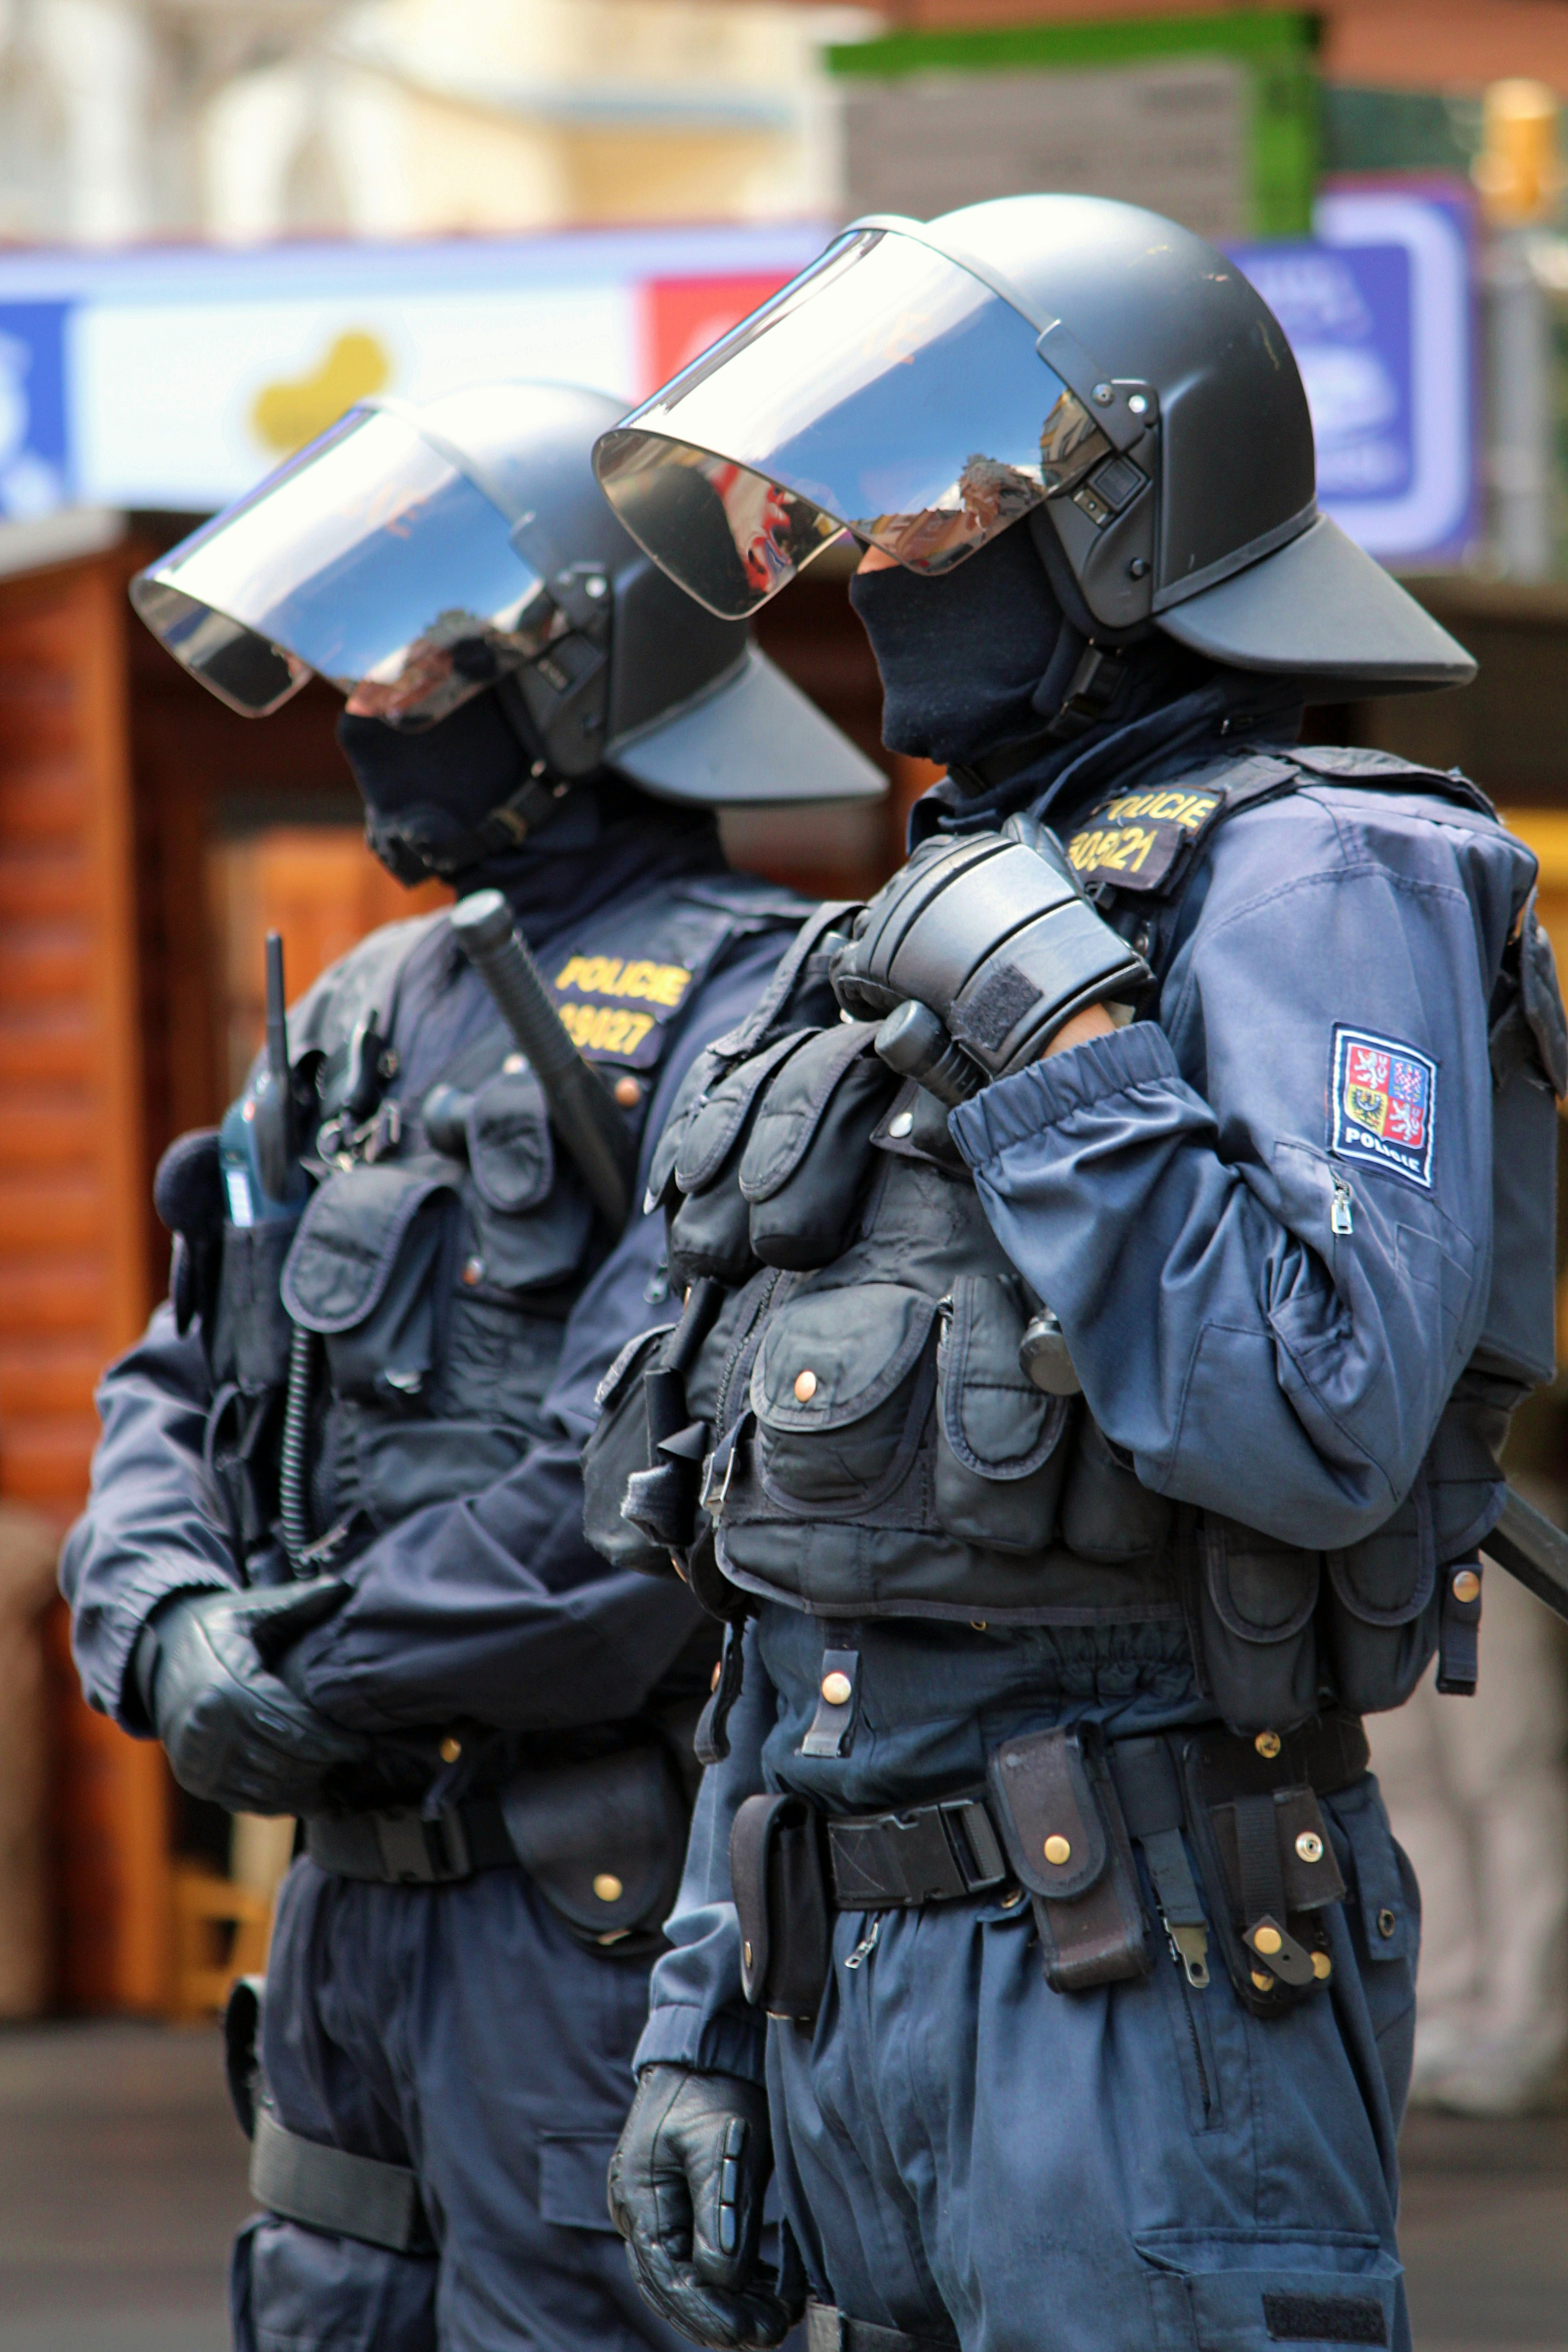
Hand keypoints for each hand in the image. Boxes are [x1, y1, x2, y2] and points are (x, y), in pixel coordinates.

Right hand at [136, 1578, 370, 1815]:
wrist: (159, 1655)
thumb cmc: (218, 1628)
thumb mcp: (252, 1609)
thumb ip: (299, 1601)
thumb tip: (345, 1584)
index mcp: (228, 1690)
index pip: (296, 1731)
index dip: (336, 1745)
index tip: (366, 1746)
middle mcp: (208, 1731)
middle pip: (285, 1765)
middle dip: (326, 1768)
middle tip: (358, 1766)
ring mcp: (198, 1760)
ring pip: (268, 1791)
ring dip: (307, 1790)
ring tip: (339, 1781)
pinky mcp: (194, 1780)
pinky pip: (245, 1802)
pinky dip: (279, 1801)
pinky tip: (306, 1791)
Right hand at [608, 2066, 801, 2350]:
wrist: (712, 2047)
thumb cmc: (714, 2087)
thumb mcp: (720, 2142)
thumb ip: (718, 2211)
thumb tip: (722, 2280)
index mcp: (638, 2197)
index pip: (669, 2278)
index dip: (709, 2314)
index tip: (751, 2336)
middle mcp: (640, 2210)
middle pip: (674, 2287)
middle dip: (721, 2318)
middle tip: (771, 2336)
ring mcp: (658, 2209)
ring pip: (689, 2278)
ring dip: (731, 2304)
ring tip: (778, 2320)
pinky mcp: (682, 2204)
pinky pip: (700, 2257)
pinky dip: (733, 2278)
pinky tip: (767, 2290)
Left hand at [832, 823, 1146, 1077]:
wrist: (1035, 989)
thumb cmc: (1049, 941)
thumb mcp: (1048, 878)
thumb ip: (1030, 847)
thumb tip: (1018, 821)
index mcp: (950, 856)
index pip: (927, 864)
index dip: (933, 901)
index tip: (948, 932)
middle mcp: (910, 881)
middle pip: (894, 900)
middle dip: (904, 931)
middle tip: (929, 967)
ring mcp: (886, 920)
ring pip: (867, 932)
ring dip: (880, 956)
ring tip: (906, 988)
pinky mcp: (867, 963)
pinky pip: (844, 972)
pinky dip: (857, 991)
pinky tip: (880, 1008)